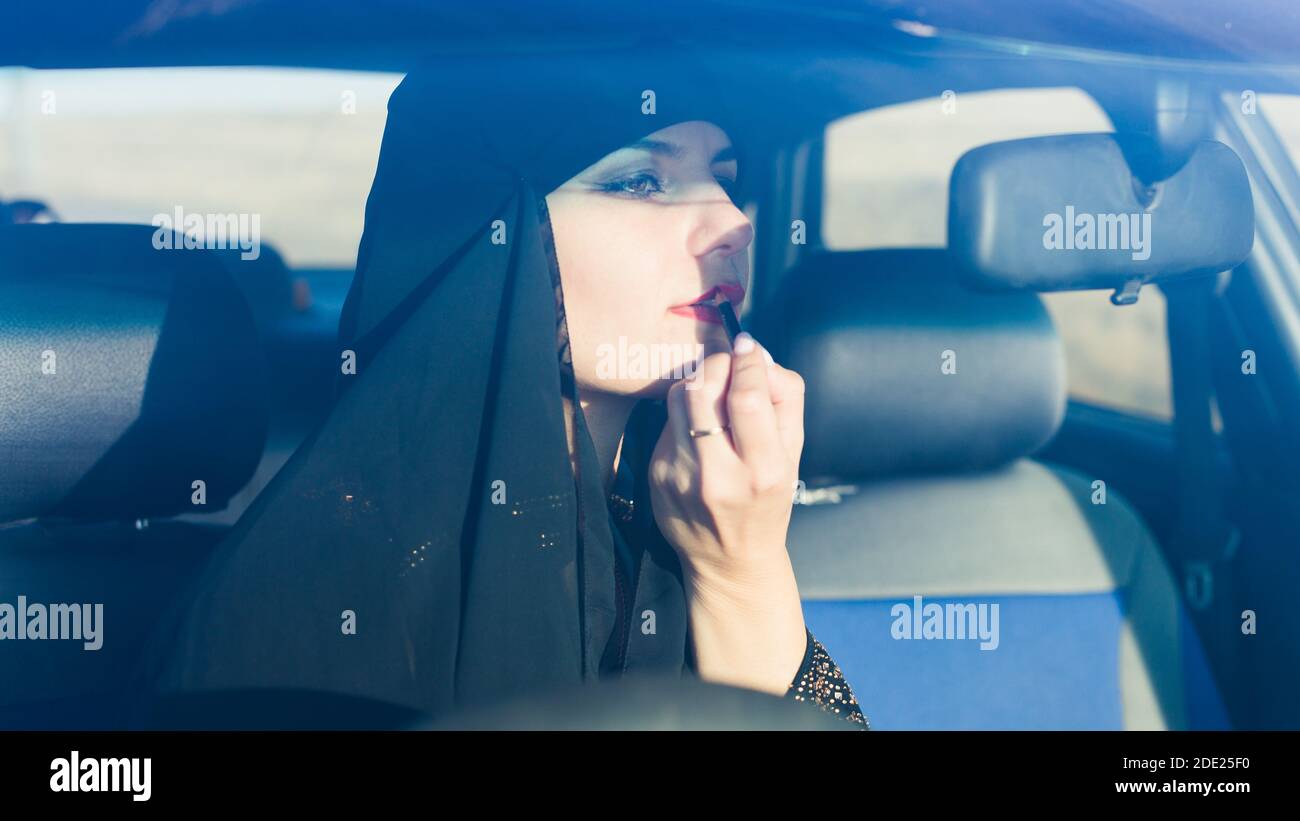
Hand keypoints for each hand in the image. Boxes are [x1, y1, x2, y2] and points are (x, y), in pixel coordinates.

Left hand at [648, 332, 807, 693]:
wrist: (728, 559)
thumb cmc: (767, 500)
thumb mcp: (792, 457)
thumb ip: (785, 402)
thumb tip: (759, 355)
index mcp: (761, 472)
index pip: (748, 397)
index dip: (748, 361)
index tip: (748, 345)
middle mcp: (717, 476)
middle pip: (704, 390)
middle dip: (718, 364)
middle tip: (729, 362)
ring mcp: (679, 477)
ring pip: (678, 398)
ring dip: (697, 382)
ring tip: (714, 391)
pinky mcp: (656, 476)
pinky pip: (667, 422)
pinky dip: (684, 413)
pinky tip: (699, 428)